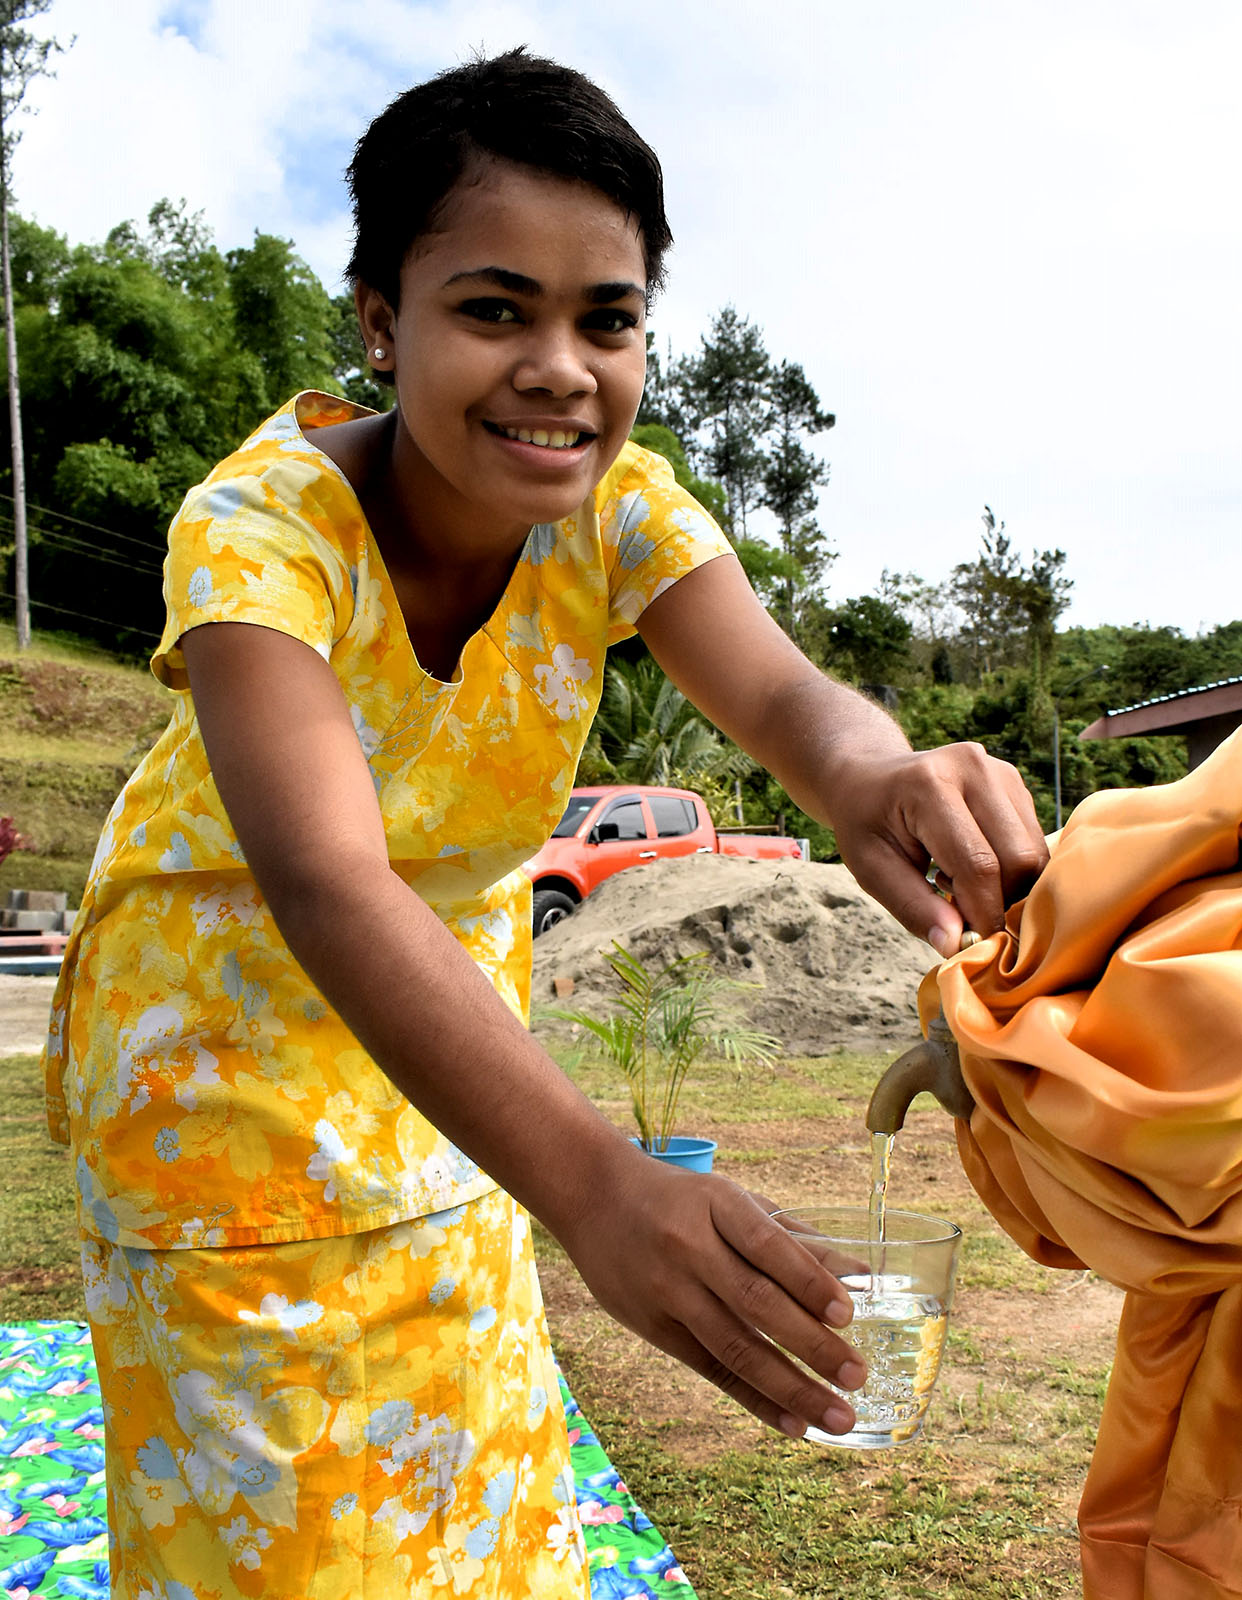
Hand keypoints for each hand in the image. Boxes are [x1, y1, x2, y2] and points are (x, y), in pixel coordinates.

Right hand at [558, 1152, 866, 1439]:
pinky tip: (793, 1422)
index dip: (808, 1279)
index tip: (848, 1312)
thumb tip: (861, 1274)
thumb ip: (792, 1237)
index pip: (767, 1244)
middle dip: (810, 1343)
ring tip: (837, 1415)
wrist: (593, 1197)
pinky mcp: (653, 1327)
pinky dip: (755, 1399)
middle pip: (754, 1301)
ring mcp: (667, 1290)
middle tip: (857, 1374)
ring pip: (734, 1346)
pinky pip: (710, 1369)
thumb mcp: (732, 1200)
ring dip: (790, 1387)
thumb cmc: (681, 1199)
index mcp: (716, 1204)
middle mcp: (689, 1247)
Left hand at [828, 741, 1047, 952]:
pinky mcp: (1014, 784)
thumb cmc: (866, 825)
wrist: (870, 777)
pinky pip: (1034, 842)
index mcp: (929, 785)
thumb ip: (914, 907)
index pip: (977, 864)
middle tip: (956, 906)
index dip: (982, 913)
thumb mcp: (870, 870)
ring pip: (1034, 853)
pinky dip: (1011, 869)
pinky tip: (972, 863)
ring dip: (1007, 885)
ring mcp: (1000, 771)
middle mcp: (973, 768)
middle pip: (1019, 858)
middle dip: (999, 900)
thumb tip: (957, 945)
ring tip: (957, 879)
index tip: (975, 945)